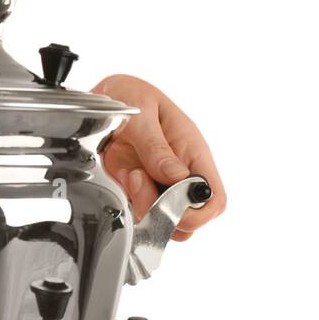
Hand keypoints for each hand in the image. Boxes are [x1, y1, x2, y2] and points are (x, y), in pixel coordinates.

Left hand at [93, 74, 225, 240]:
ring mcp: (161, 186)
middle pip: (192, 220)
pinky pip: (142, 215)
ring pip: (166, 222)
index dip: (198, 213)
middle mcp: (182, 174)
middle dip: (164, 212)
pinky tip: (122, 176)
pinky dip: (129, 204)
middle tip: (138, 180)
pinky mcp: (139, 192)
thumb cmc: (130, 97)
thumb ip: (156, 147)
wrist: (103, 98)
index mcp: (193, 153)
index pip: (214, 200)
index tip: (171, 200)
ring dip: (143, 207)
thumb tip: (177, 177)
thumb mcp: (142, 113)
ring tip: (129, 174)